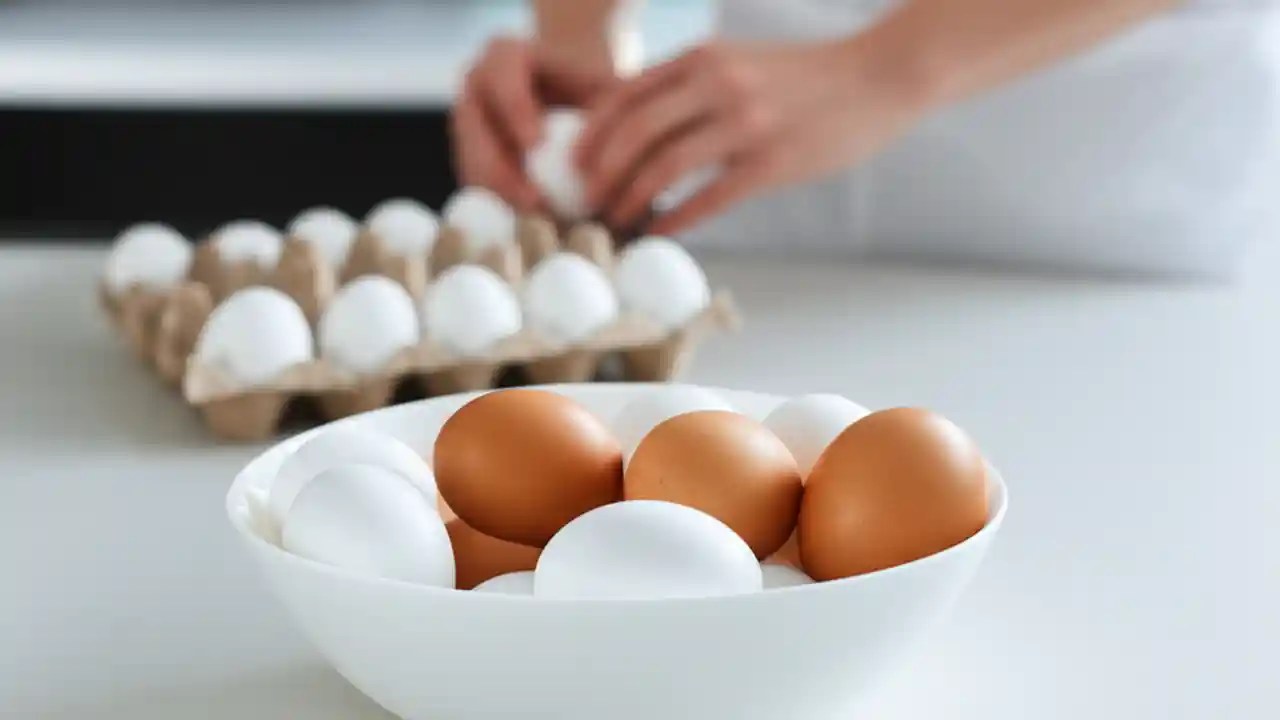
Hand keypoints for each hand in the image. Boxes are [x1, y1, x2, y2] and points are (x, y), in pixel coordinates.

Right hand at [451, 37, 616, 212]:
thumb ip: (609, 112)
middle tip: (535, 203)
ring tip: (537, 225)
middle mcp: (474, 90)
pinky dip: (505, 213)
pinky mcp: (471, 164)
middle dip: (503, 174)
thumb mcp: (608, 89)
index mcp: (501, 57)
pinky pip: (480, 192)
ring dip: (502, 202)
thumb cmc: (601, 89)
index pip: (503, 85)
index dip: (517, 116)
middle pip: (475, 135)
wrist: (579, 95)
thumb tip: (613, 155)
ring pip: (471, 170)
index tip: (538, 145)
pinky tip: (532, 232)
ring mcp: (466, 130)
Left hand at [575, 38, 930, 233]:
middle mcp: (716, 84)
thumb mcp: (739, 61)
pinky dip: (674, 219)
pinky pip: (706, 198)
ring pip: (662, 166)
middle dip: (600, 173)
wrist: (877, 77)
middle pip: (632, 132)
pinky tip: (659, 233)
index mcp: (702, 57)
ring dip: (630, 200)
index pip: (623, 95)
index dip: (590, 135)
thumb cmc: (804, 77)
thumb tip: (638, 125)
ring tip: (616, 221)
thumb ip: (691, 85)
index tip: (574, 165)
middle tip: (586, 201)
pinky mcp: (770, 162)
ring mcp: (744, 123)